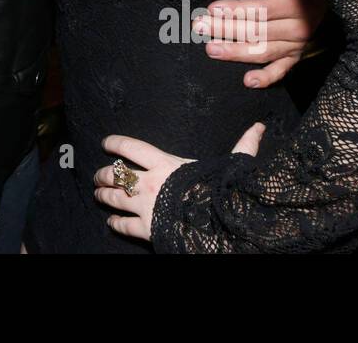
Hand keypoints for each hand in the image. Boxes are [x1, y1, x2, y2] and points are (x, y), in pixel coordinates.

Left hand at [96, 122, 264, 241]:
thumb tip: (259, 128)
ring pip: (114, 199)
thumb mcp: (229, 165)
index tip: (105, 142)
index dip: (115, 142)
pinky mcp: (146, 228)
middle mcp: (148, 183)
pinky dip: (115, 223)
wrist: (219, 224)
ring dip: (103, 196)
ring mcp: (144, 206)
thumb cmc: (220, 192)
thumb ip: (242, 146)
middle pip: (116, 174)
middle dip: (103, 174)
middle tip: (98, 175)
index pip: (131, 147)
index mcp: (164, 163)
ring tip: (98, 194)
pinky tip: (112, 222)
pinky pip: (123, 226)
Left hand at [197, 0, 328, 88]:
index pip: (261, 9)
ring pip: (262, 51)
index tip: (212, 9)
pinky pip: (281, 71)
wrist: (329, 6)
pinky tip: (247, 81)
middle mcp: (296, 28)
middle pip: (256, 30)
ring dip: (236, 52)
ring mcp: (295, 46)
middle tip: (199, 26)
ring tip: (211, 49)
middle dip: (225, 29)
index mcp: (296, 5)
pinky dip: (266, 78)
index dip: (237, 10)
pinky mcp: (294, 58)